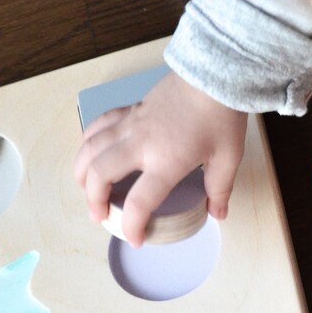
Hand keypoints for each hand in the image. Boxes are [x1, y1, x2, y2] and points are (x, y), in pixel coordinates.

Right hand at [73, 72, 245, 245]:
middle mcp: (142, 143)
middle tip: (100, 215)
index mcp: (167, 160)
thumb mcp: (229, 158)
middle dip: (93, 199)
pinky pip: (99, 125)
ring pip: (91, 147)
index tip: (135, 238)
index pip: (140, 201)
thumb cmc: (222, 115)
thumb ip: (219, 189)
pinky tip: (87, 151)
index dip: (132, 225)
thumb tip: (217, 214)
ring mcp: (132, 124)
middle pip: (101, 173)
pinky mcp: (130, 109)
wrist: (214, 73)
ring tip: (84, 188)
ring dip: (82, 171)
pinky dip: (87, 141)